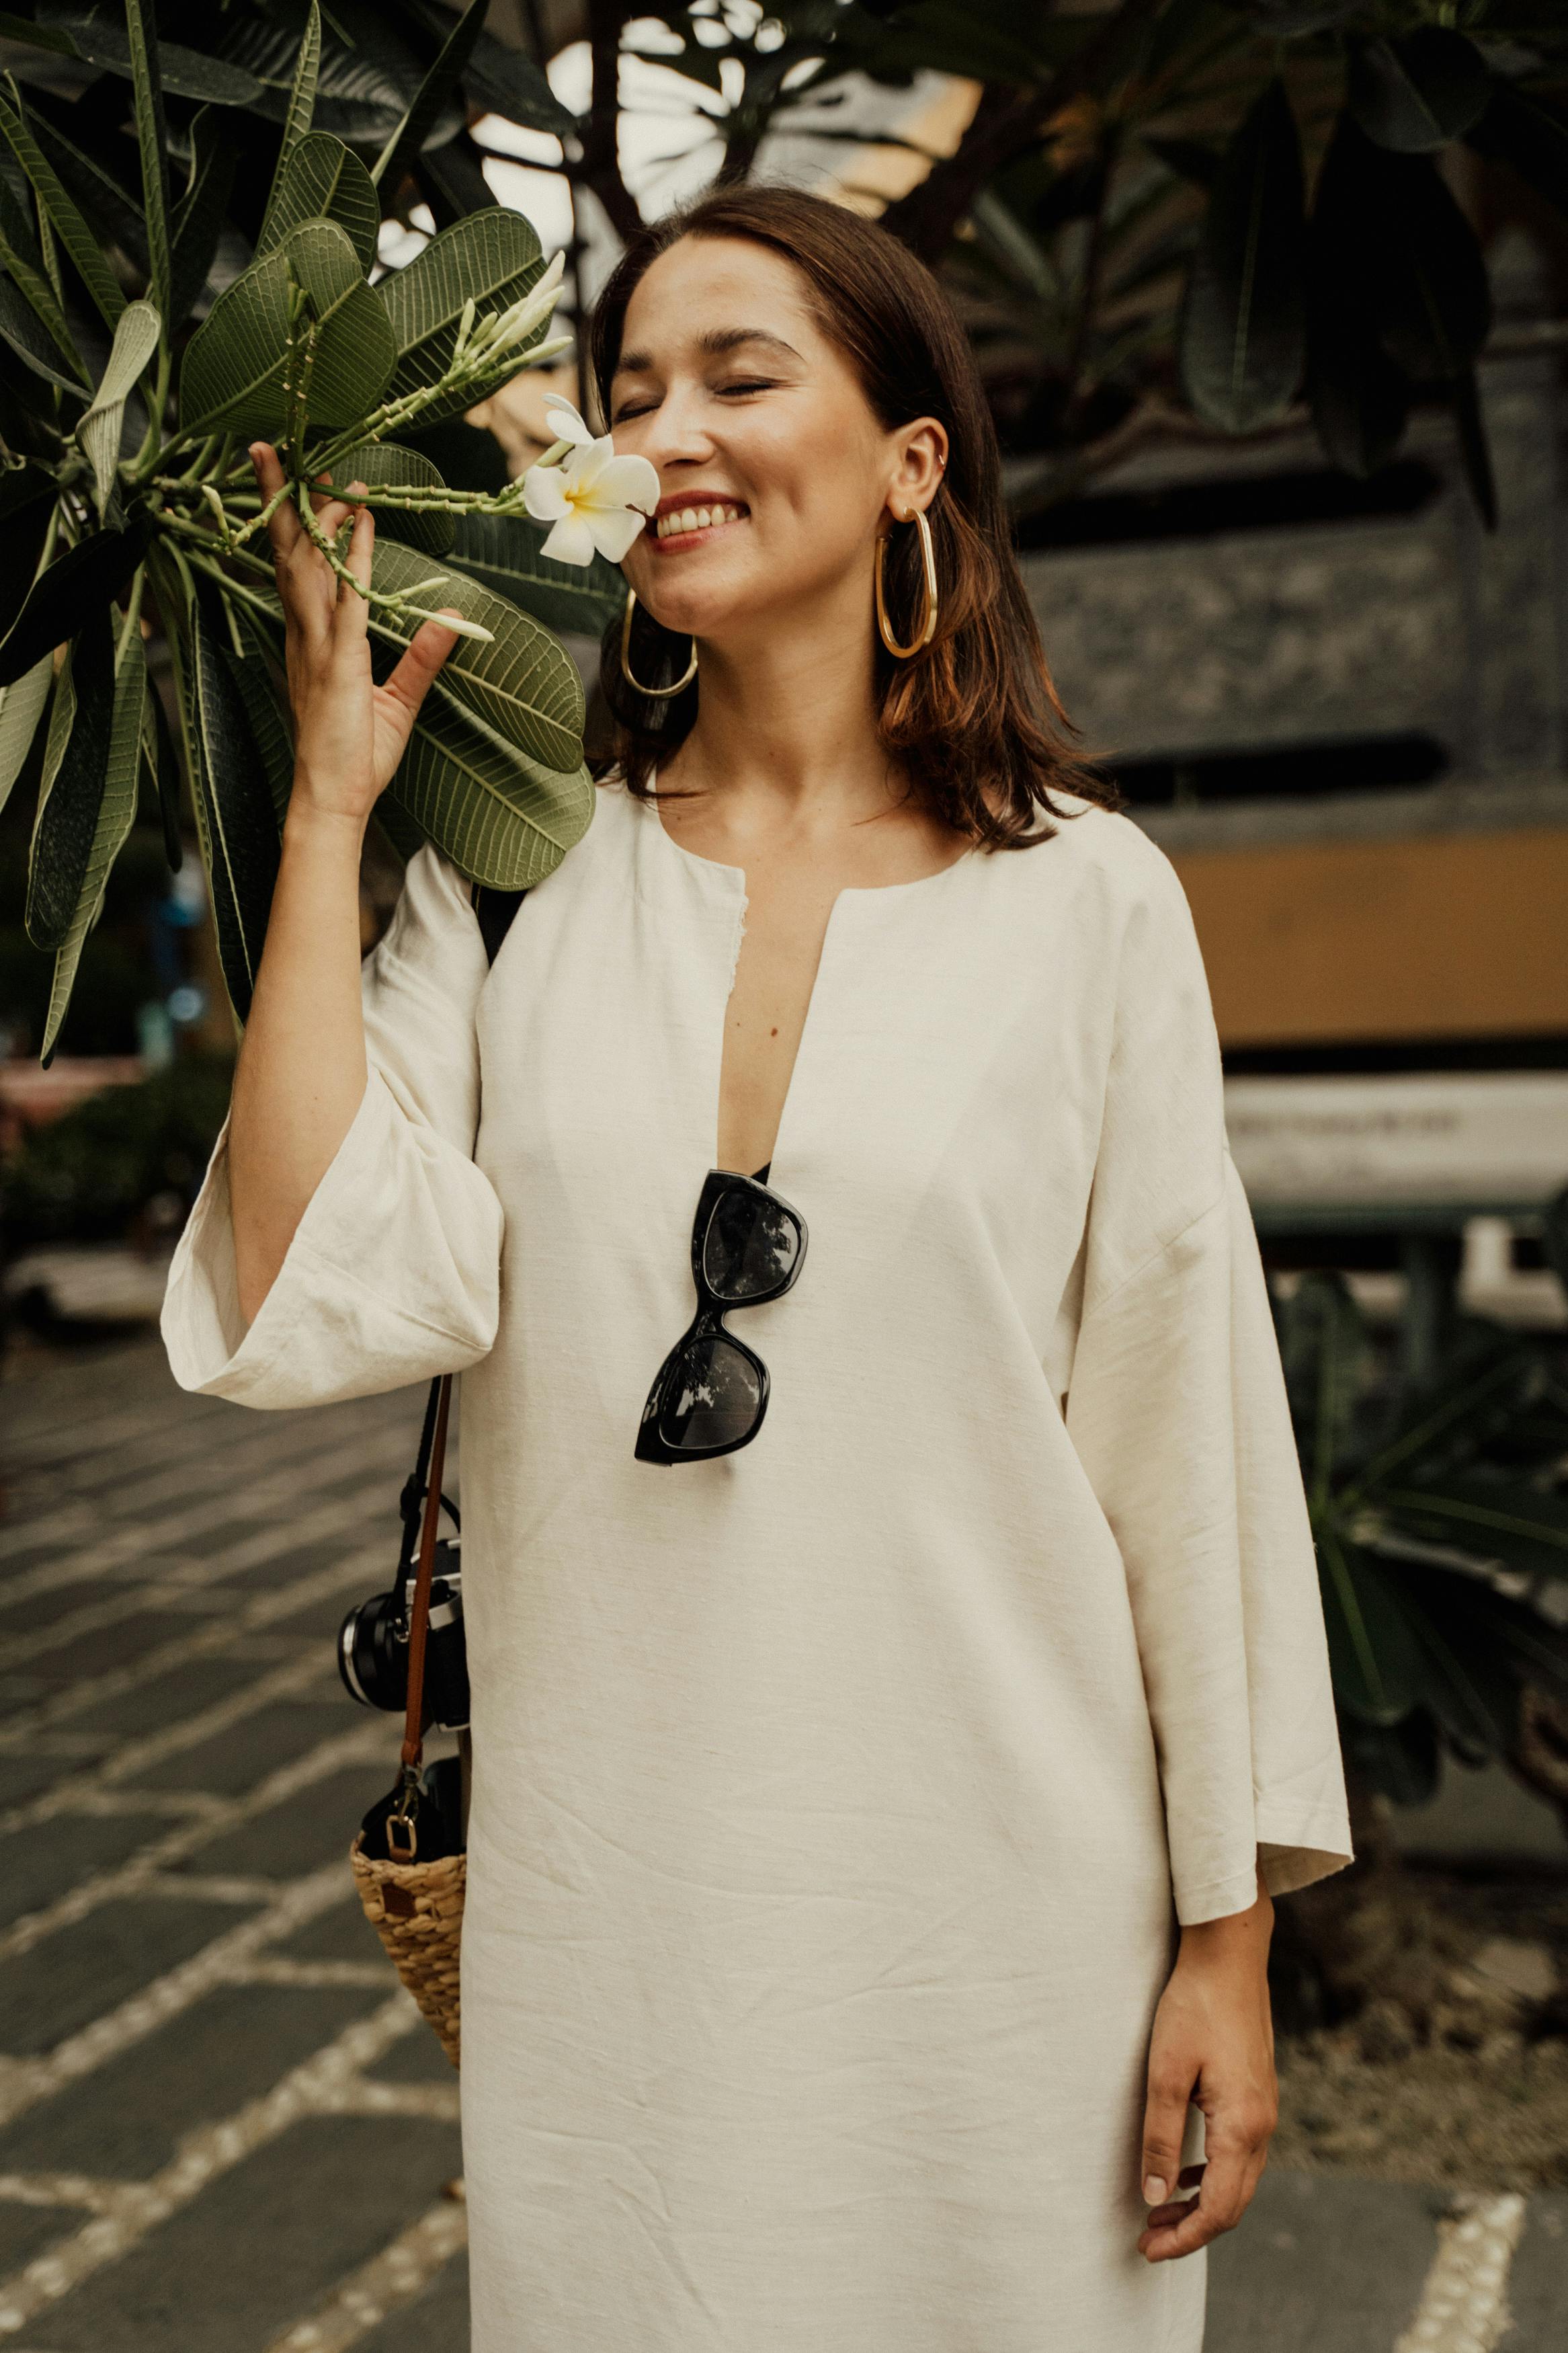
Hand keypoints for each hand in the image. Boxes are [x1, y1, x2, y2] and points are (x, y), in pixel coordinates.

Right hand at [251, 441, 459, 828]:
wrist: (332, 799)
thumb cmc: (355, 758)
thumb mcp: (397, 700)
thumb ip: (423, 657)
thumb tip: (451, 622)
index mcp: (312, 643)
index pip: (302, 569)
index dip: (304, 523)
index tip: (311, 481)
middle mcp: (306, 636)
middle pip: (289, 552)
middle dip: (282, 499)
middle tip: (272, 447)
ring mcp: (318, 647)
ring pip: (307, 564)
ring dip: (311, 513)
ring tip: (311, 465)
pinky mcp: (339, 663)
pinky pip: (347, 599)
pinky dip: (353, 560)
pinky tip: (360, 525)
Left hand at [1137, 1870, 1276, 2262]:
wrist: (1230, 1955)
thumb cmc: (1193, 2006)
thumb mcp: (1165, 2072)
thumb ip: (1161, 2138)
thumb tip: (1156, 2198)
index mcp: (1242, 2126)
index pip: (1219, 2208)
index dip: (1185, 2238)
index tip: (1148, 2249)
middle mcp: (1262, 2125)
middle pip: (1234, 2202)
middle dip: (1193, 2229)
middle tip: (1148, 2240)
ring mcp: (1264, 2109)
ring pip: (1238, 2179)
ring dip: (1202, 2202)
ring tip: (1160, 2211)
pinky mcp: (1257, 2093)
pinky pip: (1240, 2153)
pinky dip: (1213, 2173)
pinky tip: (1186, 2171)